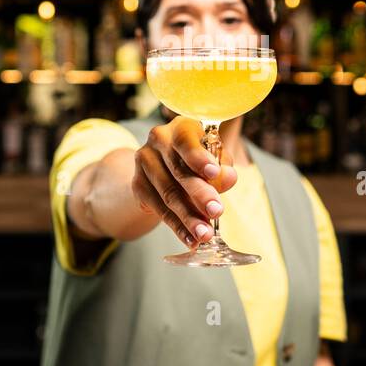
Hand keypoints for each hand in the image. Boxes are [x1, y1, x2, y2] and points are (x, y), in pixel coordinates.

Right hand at [131, 117, 237, 246]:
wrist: (165, 165)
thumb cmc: (199, 158)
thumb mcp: (215, 158)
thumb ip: (222, 167)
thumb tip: (227, 178)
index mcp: (181, 127)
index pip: (186, 140)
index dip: (199, 157)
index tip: (214, 172)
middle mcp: (158, 140)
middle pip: (179, 171)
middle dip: (199, 194)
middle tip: (216, 211)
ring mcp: (144, 162)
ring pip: (168, 194)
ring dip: (188, 217)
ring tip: (204, 234)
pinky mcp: (138, 185)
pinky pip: (159, 210)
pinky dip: (177, 227)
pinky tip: (190, 239)